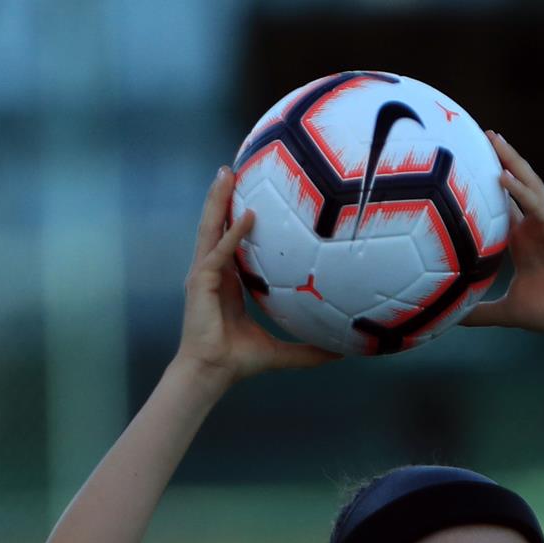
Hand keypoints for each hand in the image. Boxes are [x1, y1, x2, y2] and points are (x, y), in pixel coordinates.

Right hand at [177, 167, 338, 385]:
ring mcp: (203, 275)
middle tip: (232, 168)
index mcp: (225, 282)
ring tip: (226, 173)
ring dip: (218, 200)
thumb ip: (310, 349)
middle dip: (221, 197)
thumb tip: (343, 352)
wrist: (213, 373)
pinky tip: (248, 214)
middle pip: (216, 225)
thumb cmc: (240, 362)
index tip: (249, 193)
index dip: (235, 217)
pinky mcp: (200, 283)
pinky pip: (219, 252)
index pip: (229, 240)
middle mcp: (211, 272)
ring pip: (210, 228)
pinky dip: (232, 233)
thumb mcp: (283, 351)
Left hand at [462, 131, 543, 337]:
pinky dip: (522, 190)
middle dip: (501, 159)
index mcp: (522, 238)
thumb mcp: (505, 310)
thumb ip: (479, 312)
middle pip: (516, 184)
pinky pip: (538, 205)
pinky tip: (504, 176)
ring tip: (495, 140)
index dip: (488, 183)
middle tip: (483, 135)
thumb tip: (451, 318)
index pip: (503, 203)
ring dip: (512, 162)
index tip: (469, 165)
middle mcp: (535, 226)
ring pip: (529, 185)